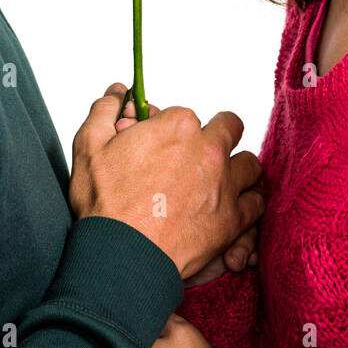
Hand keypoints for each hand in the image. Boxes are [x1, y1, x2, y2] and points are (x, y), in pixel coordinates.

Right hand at [69, 82, 264, 279]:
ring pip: (249, 164)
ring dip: (237, 169)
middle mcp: (209, 149)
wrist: (121, 255)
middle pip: (230, 128)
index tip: (166, 146)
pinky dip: (249, 202)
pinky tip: (236, 206)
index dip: (174, 130)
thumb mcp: (90, 147)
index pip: (187, 115)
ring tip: (220, 181)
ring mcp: (225, 183)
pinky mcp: (233, 218)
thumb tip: (117, 92)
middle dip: (217, 136)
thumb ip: (105, 111)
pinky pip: (257, 201)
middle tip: (200, 155)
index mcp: (178, 126)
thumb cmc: (106, 205)